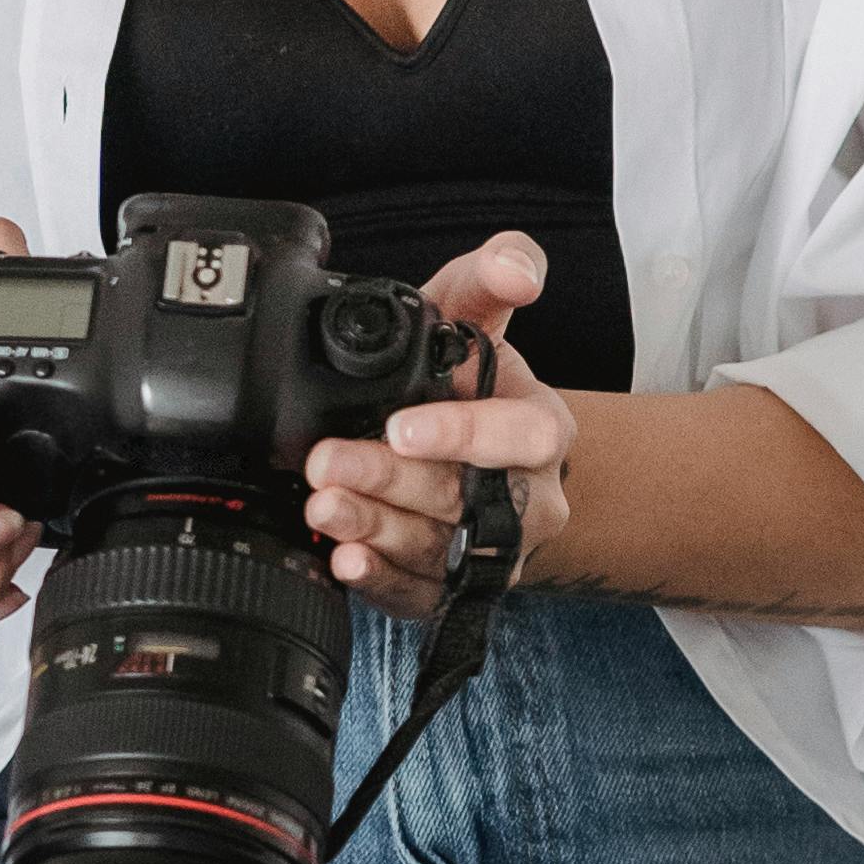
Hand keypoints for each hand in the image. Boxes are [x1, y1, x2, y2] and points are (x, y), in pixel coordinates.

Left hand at [300, 228, 577, 624]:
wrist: (487, 464)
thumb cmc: (475, 387)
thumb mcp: (478, 320)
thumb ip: (492, 278)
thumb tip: (518, 269)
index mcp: (542, 429)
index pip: (519, 435)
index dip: (462, 433)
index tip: (400, 425)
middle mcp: (529, 498)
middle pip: (465, 498)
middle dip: (390, 481)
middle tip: (326, 463)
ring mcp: (495, 551)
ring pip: (438, 549)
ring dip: (375, 528)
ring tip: (321, 506)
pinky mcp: (454, 589)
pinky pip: (422, 594)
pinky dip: (380, 580)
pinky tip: (345, 561)